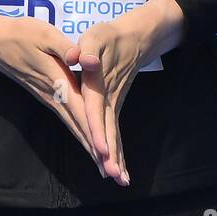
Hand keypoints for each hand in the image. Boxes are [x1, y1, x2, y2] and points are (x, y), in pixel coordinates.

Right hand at [0, 0, 105, 172]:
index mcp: (57, 80)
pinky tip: (90, 145)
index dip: (93, 130)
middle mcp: (54, 96)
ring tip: (106, 168)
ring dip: (90, 148)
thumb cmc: (21, 34)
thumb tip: (79, 56)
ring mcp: (50, 99)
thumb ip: (63, 46)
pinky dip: (81, 135)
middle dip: (96, 150)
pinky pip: (69, 121)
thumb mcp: (44, 34)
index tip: (106, 152)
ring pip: (73, 127)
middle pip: (78, 127)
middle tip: (113, 174)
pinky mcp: (49, 97)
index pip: (79, 110)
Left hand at [63, 0, 186, 186]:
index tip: (101, 150)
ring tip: (120, 180)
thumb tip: (81, 58)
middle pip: (109, 129)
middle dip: (111, 153)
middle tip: (114, 176)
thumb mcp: (96, 36)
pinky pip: (115, 132)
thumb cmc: (109, 37)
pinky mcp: (114, 107)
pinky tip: (118, 169)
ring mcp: (113, 105)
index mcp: (98, 83)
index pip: (96, 109)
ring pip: (114, 134)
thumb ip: (87, 48)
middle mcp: (108, 99)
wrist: (135, 38)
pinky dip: (117, 150)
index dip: (97, 129)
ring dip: (117, 157)